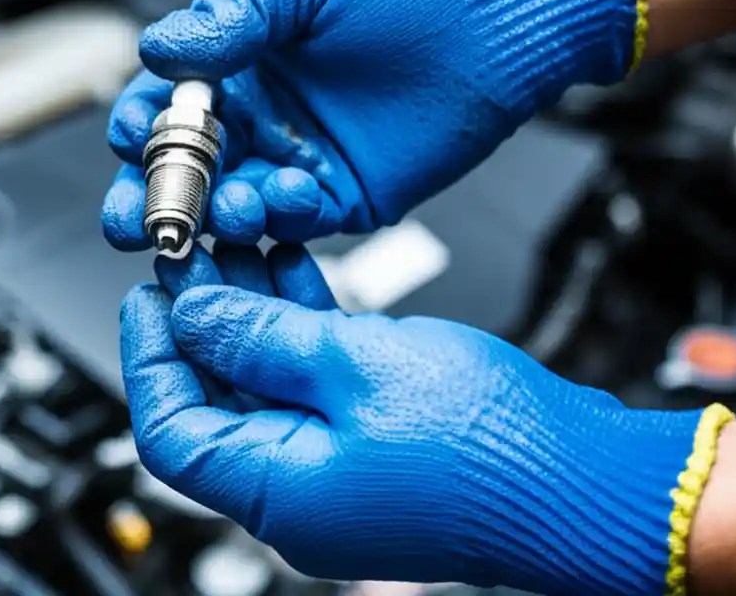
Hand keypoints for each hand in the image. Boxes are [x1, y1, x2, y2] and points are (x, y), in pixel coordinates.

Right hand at [104, 0, 641, 249]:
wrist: (500, 5)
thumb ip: (228, 18)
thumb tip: (156, 50)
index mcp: (239, 58)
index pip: (166, 103)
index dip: (141, 124)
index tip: (133, 135)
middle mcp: (264, 115)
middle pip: (187, 170)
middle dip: (155, 196)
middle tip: (140, 217)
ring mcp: (303, 157)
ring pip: (235, 205)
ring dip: (217, 214)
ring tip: (225, 206)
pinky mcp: (347, 195)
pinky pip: (298, 221)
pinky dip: (284, 217)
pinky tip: (289, 194)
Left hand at [121, 280, 707, 595]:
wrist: (587, 477)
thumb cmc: (490, 448)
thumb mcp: (353, 367)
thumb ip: (260, 338)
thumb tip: (194, 315)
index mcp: (277, 493)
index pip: (169, 432)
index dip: (149, 358)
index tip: (148, 295)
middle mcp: (302, 489)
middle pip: (218, 400)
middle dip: (202, 321)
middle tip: (194, 253)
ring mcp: (343, 465)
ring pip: (271, 381)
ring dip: (253, 314)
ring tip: (240, 242)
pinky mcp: (382, 438)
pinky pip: (321, 380)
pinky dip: (303, 326)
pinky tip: (298, 269)